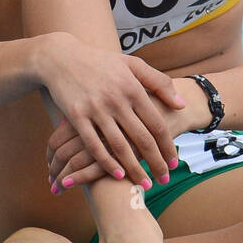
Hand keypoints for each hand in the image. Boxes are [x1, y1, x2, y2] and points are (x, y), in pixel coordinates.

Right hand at [34, 33, 188, 187]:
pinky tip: (118, 175)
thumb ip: (158, 82)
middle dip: (156, 162)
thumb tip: (181, 104)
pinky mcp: (76, 116)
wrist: (61, 58)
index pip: (156, 124)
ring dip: (134, 168)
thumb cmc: (100, 62)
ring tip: (145, 184)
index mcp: (133, 88)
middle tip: (165, 179)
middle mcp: (116, 100)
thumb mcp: (132, 64)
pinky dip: (107, 162)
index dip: (167, 146)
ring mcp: (96, 109)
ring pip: (120, 146)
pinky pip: (94, 145)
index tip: (175, 162)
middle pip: (142, 138)